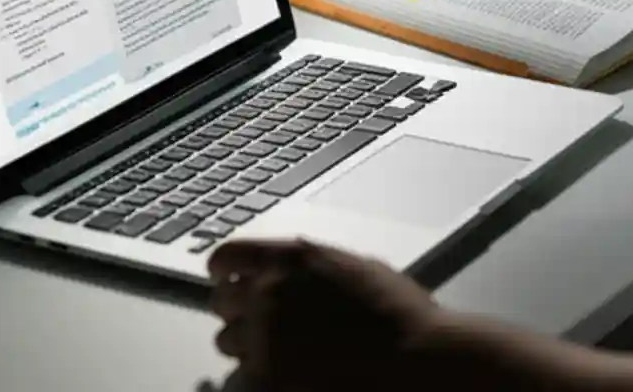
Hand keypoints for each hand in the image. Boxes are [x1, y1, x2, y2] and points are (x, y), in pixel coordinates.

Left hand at [208, 238, 443, 391]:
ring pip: (227, 340)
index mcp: (290, 259)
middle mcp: (269, 292)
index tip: (225, 277)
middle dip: (236, 309)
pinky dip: (258, 372)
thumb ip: (313, 268)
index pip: (227, 257)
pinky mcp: (267, 376)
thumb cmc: (397, 311)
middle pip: (220, 300)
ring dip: (245, 343)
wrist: (412, 357)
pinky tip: (285, 371)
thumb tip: (294, 274)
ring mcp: (265, 336)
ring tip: (277, 349)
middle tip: (258, 319)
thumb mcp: (355, 268)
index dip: (223, 269)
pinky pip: (243, 373)